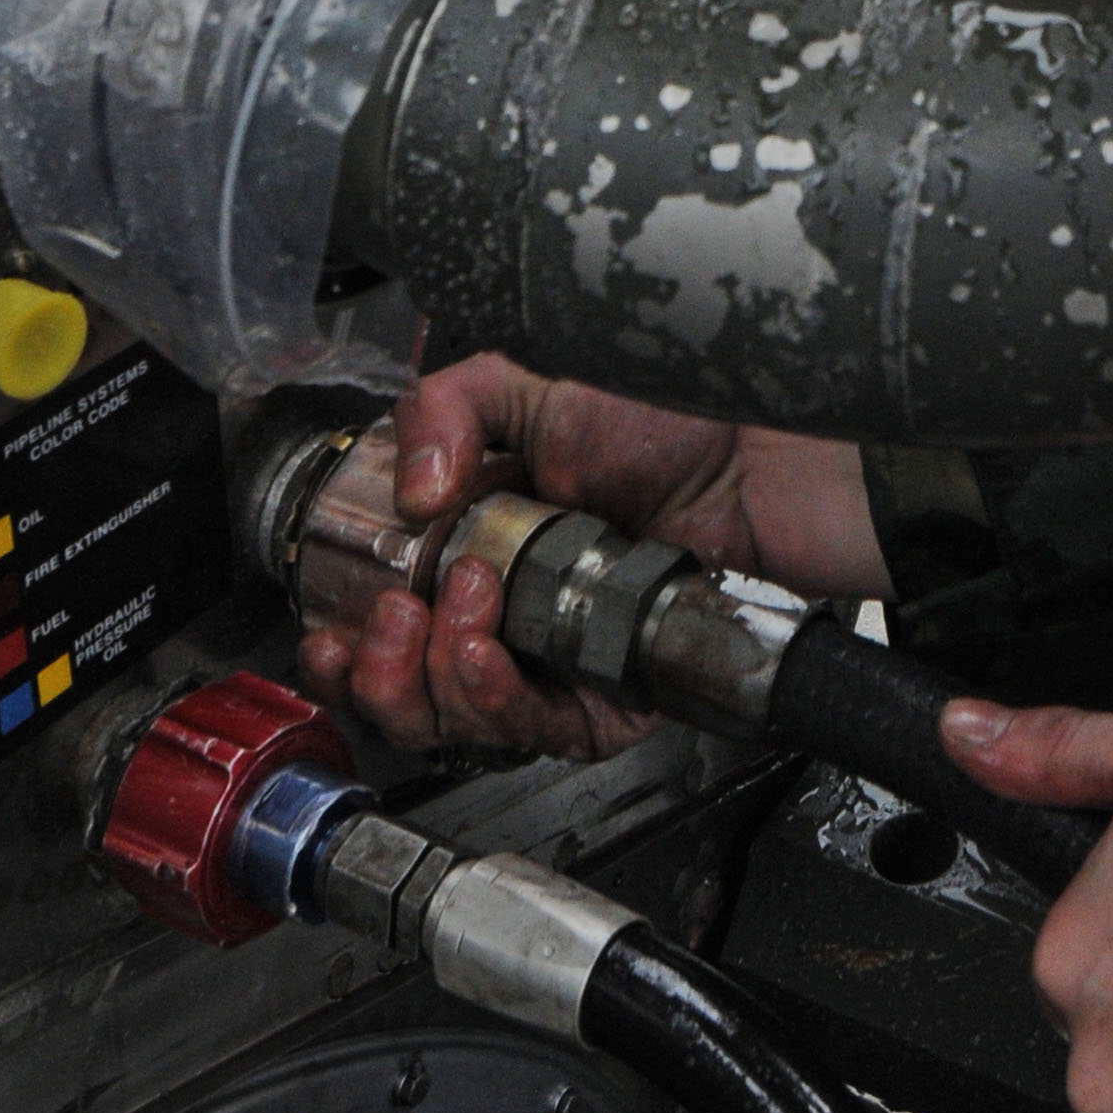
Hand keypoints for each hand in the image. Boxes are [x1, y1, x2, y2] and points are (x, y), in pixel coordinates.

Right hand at [297, 349, 889, 763]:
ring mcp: (568, 654)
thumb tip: (410, 497)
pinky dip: (495, 696)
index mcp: (488, 537)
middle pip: (416, 686)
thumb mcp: (542, 379)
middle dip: (379, 666)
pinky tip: (484, 643)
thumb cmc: (685, 409)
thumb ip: (450, 408)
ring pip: (466, 721)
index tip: (330, 619)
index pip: (394, 613)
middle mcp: (522, 605)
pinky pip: (540, 732)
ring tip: (455, 606)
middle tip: (388, 616)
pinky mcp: (619, 693)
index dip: (348, 630)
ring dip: (433, 675)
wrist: (782, 452)